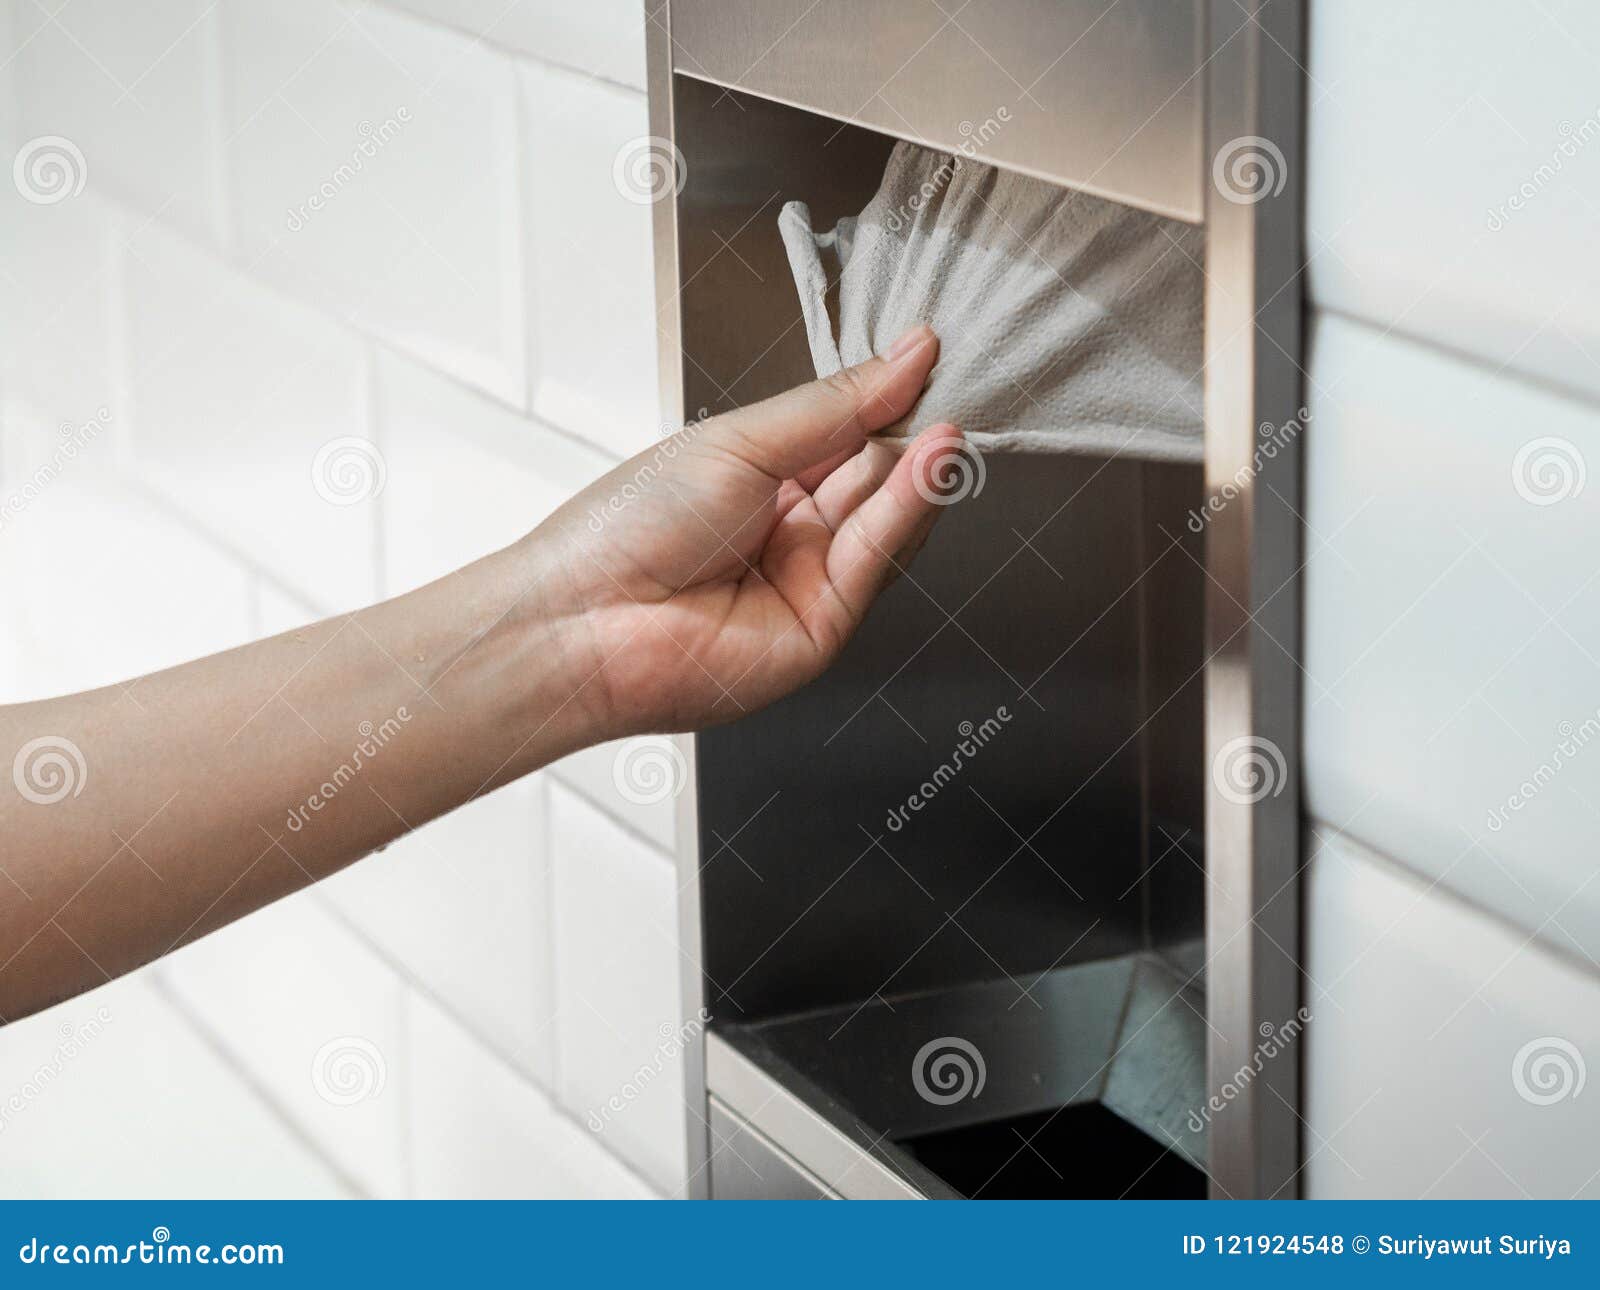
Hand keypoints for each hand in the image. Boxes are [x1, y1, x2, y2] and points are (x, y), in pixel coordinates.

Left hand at [531, 325, 962, 735]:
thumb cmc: (628, 526)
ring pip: (885, 521)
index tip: (928, 357)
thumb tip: (906, 356)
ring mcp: (807, 581)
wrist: (584, 616)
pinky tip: (929, 465)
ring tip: (946, 430)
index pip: (846, 433)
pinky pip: (875, 561)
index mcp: (759, 481)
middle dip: (911, 435)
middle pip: (875, 478)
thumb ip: (833, 407)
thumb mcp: (739, 441)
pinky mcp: (823, 628)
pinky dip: (907, 511)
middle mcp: (788, 532)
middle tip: (945, 393)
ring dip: (920, 473)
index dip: (887, 399)